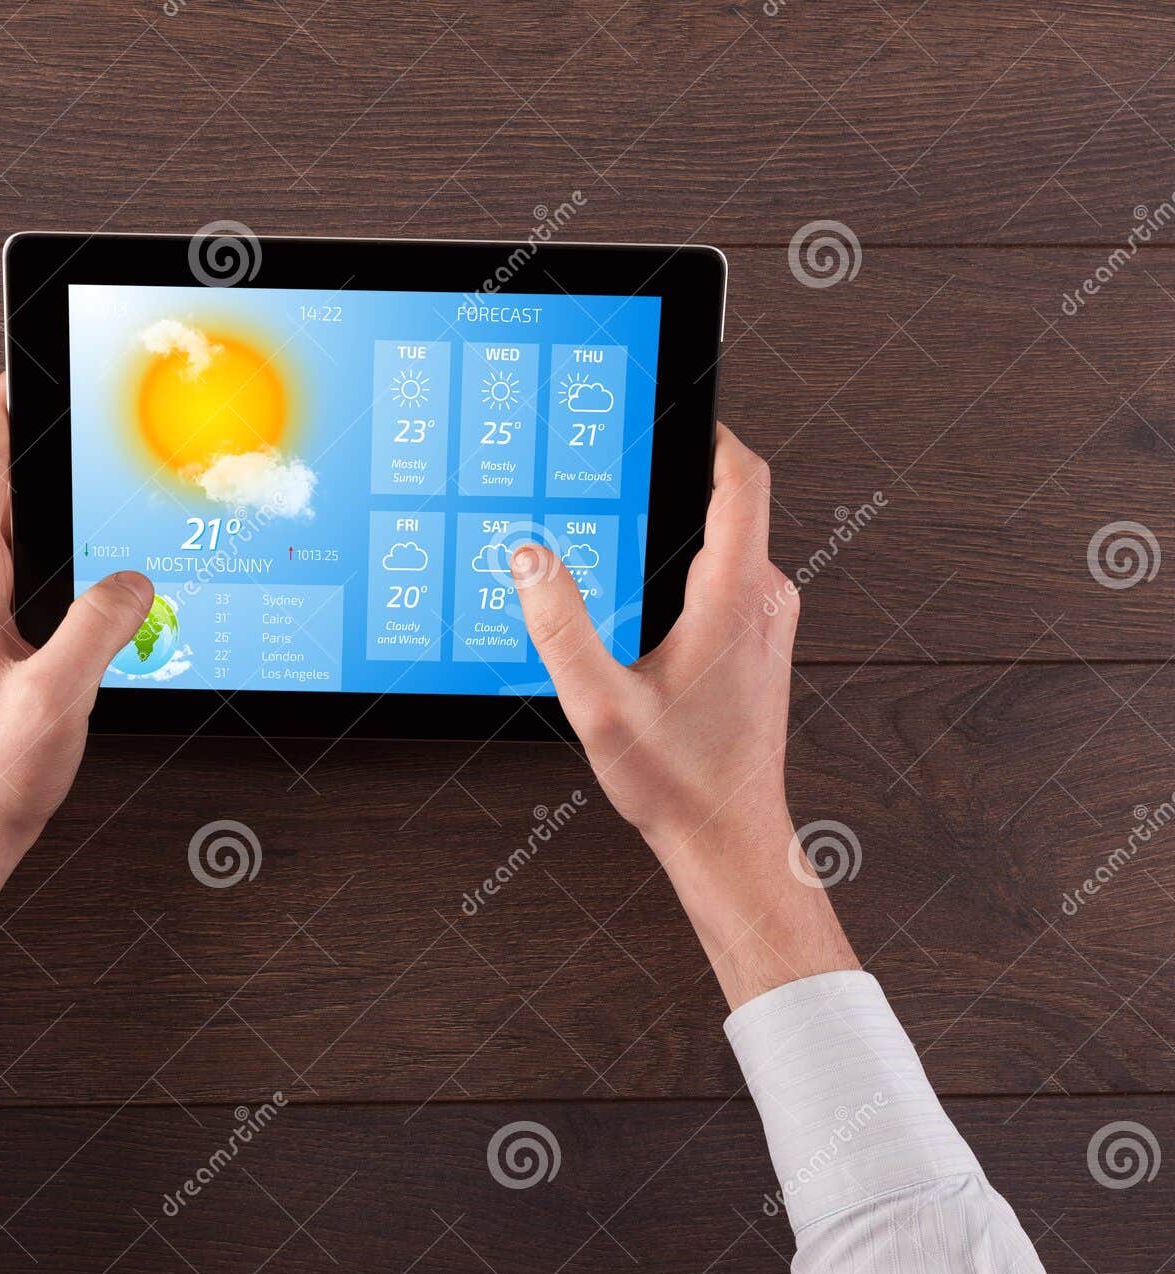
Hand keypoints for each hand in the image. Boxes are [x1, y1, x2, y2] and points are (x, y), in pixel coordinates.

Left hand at [0, 375, 153, 951]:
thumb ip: (101, 626)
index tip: (26, 364)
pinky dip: (42, 538)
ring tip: (78, 460)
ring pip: (0, 524)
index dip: (3, 406)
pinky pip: (10, 563)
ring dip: (35, 488)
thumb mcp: (58, 696)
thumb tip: (133, 581)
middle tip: (69, 402)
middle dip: (25, 435)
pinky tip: (76, 549)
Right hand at [511, 424, 854, 1007]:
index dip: (711, 434)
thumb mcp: (600, 705)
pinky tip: (641, 606)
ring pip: (727, 545)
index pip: (742, 481)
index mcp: (733, 599)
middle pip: (729, 506)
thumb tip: (531, 559)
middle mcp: (763, 602)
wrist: (729, 837)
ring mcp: (766, 623)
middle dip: (672, 486)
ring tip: (619, 547)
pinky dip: (688, 573)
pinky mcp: (759, 645)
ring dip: (677, 536)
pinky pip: (728, 580)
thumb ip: (560, 626)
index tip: (674, 413)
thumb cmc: (680, 783)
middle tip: (617, 482)